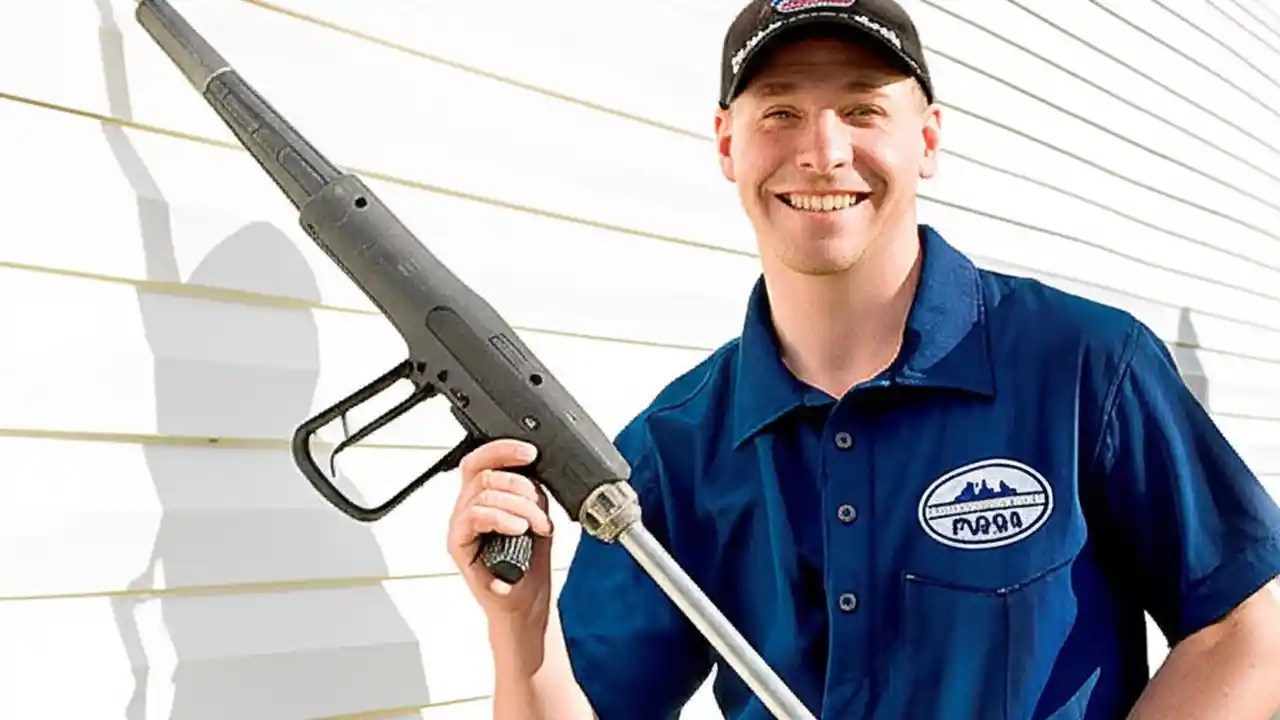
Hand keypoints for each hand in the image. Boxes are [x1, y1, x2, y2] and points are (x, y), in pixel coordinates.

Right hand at [447, 438, 555, 619]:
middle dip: (520, 485)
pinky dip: (500, 518)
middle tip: (540, 509)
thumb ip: (531, 492)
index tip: (530, 452)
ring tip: (534, 527)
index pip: (483, 459)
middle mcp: (468, 507)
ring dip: (517, 507)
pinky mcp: (458, 545)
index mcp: (484, 497)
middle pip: (483, 472)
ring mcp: (461, 525)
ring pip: (482, 493)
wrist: (526, 602)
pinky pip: (473, 516)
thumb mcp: (537, 515)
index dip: (504, 449)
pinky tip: (517, 528)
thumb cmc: (530, 564)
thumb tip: (536, 470)